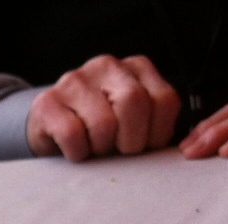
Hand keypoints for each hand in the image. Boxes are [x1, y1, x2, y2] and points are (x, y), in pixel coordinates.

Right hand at [27, 55, 180, 162]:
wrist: (51, 130)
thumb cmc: (100, 132)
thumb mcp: (134, 122)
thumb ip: (155, 124)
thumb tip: (178, 150)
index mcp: (136, 69)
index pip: (164, 100)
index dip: (157, 134)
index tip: (144, 146)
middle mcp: (107, 66)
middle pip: (135, 104)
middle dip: (131, 141)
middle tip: (119, 152)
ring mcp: (75, 80)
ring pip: (103, 123)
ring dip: (101, 149)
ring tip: (94, 148)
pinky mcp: (48, 102)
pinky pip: (73, 136)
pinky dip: (78, 153)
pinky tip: (75, 150)